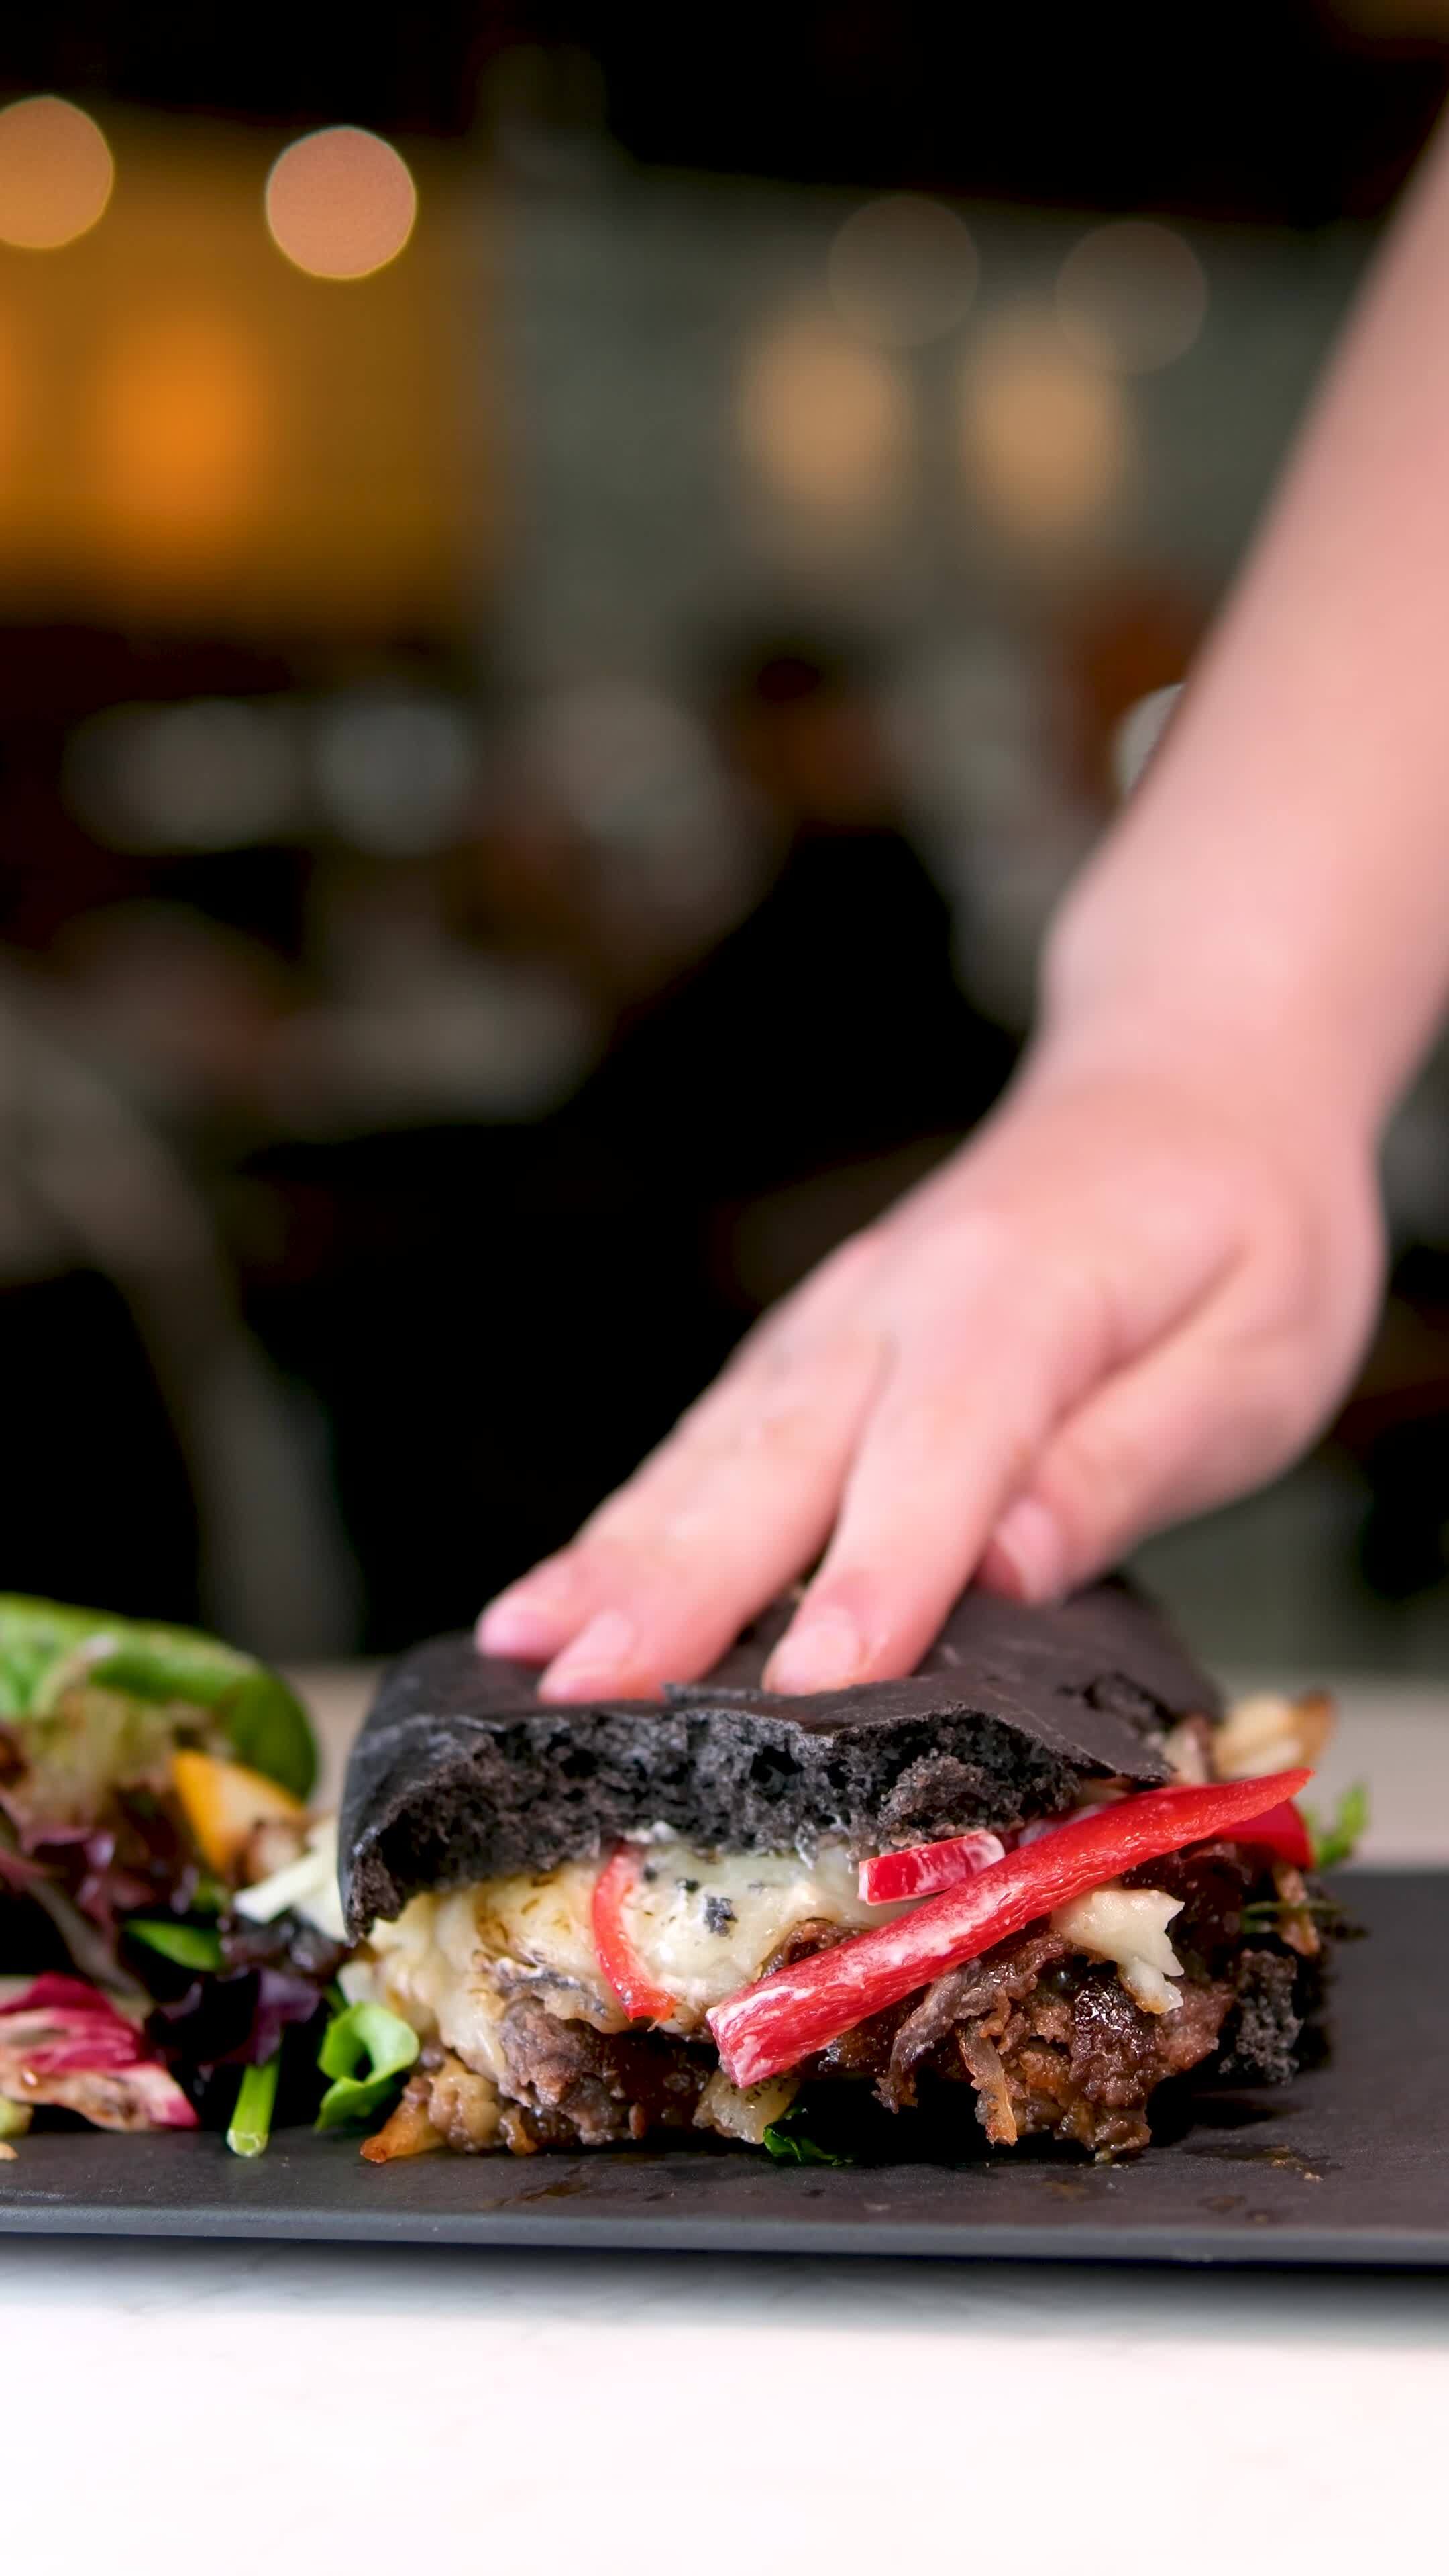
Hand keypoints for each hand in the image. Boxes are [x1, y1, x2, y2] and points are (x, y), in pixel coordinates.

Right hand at [477, 1040, 1383, 1698]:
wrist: (1187, 1076)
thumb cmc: (1243, 1221)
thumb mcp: (1260, 1347)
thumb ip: (1137, 1454)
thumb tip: (1016, 1565)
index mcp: (1023, 1298)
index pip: (941, 1452)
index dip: (878, 1575)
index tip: (815, 1688)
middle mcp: (899, 1302)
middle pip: (777, 1457)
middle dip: (675, 1585)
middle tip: (582, 1693)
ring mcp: (841, 1319)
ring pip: (713, 1450)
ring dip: (615, 1553)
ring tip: (520, 1648)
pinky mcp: (818, 1345)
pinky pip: (713, 1440)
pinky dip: (630, 1518)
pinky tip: (561, 1590)